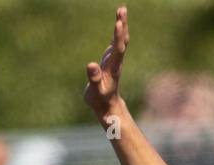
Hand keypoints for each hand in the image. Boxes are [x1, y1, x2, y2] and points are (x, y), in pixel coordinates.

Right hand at [84, 5, 129, 122]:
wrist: (107, 106)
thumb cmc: (99, 100)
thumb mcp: (95, 92)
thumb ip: (94, 79)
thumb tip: (91, 65)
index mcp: (113, 68)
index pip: (118, 50)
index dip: (118, 37)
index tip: (118, 23)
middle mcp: (116, 62)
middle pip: (122, 41)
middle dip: (122, 26)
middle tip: (122, 10)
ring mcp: (115, 60)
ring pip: (121, 40)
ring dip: (122, 25)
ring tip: (121, 9)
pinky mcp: (111, 59)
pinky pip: (117, 42)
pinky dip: (118, 30)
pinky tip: (118, 21)